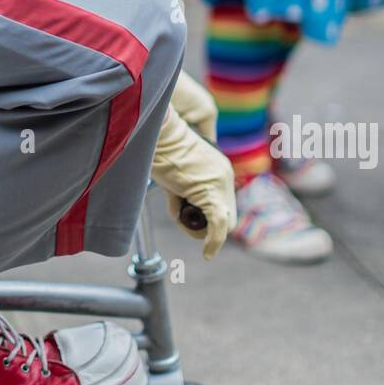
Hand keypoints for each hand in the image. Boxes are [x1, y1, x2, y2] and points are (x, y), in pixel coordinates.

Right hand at [150, 88, 235, 259]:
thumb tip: (179, 211)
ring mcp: (219, 183)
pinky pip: (218, 225)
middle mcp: (224, 175)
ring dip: (199, 229)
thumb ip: (181, 192)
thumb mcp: (173, 173)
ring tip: (176, 211)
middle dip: (207, 226)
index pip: (222, 203)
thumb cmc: (157, 148)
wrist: (157, 131)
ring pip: (220, 223)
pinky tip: (208, 253)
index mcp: (217, 168)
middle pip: (226, 216)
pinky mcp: (210, 192)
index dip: (209, 217)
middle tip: (184, 220)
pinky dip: (214, 241)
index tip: (191, 219)